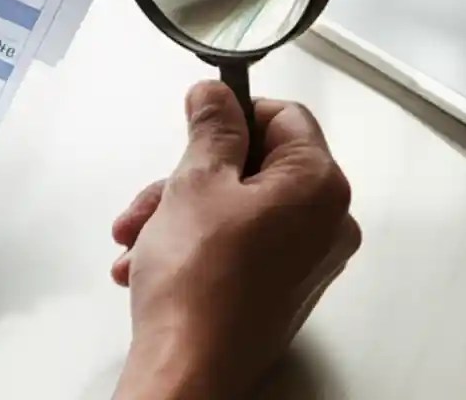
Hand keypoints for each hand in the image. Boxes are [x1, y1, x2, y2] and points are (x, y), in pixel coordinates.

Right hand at [110, 81, 360, 399]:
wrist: (187, 366)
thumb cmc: (198, 287)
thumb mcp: (195, 181)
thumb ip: (212, 128)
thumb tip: (216, 97)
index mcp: (319, 188)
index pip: (285, 116)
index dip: (235, 112)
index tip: (200, 118)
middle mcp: (326, 225)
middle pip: (256, 166)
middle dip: (194, 174)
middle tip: (160, 190)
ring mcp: (305, 261)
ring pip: (239, 207)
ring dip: (182, 211)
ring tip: (139, 235)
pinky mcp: (280, 289)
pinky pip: (239, 243)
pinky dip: (195, 242)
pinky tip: (149, 258)